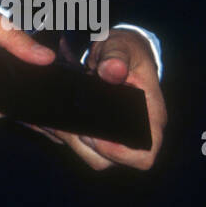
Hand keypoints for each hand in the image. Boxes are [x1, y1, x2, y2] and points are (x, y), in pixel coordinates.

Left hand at [28, 28, 166, 170]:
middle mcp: (136, 132)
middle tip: (68, 121)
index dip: (118, 152)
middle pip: (111, 159)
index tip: (93, 133)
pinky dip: (67, 135)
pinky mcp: (100, 133)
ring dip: (72, 141)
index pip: (144, 154)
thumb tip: (112, 71)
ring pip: (93, 156)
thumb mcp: (122, 47)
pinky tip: (54, 119)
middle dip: (84, 144)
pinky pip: (83, 146)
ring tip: (57, 119)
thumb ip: (117, 57)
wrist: (119, 52)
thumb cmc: (127, 51)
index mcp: (151, 116)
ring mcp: (117, 136)